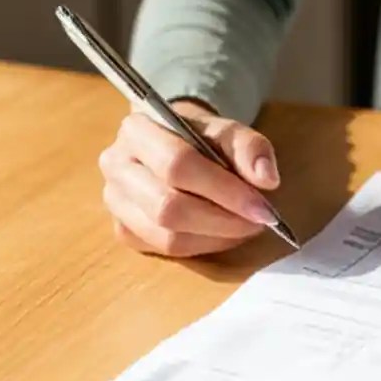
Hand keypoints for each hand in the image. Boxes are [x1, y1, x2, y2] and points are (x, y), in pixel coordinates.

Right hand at [98, 101, 280, 256]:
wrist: (174, 144)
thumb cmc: (201, 137)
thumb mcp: (229, 131)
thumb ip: (249, 148)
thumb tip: (266, 179)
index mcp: (137, 131)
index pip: (178, 165)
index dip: (224, 190)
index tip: (262, 207)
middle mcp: (116, 166)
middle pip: (168, 207)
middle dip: (222, 220)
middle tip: (258, 222)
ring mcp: (115, 202)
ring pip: (166, 236)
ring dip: (216, 237)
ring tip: (245, 227)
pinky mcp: (123, 230)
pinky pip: (165, 250)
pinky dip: (202, 246)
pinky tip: (222, 233)